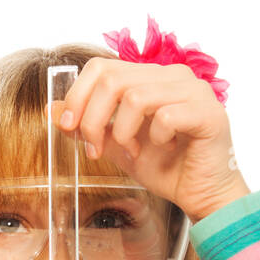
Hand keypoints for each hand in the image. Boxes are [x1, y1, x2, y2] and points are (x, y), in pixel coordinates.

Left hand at [59, 57, 249, 221]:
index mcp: (149, 78)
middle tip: (95, 149)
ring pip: (136, 97)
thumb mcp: (114, 145)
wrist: (199, 192)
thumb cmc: (164, 166)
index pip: (101, 67)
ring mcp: (193, 91)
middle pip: (112, 80)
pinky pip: (167, 117)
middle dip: (92, 120)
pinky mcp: (208, 112)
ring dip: (123, 133)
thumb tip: (51, 109)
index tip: (69, 128)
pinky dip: (154, 138)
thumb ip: (88, 126)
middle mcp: (172, 76)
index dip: (77, 96)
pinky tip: (162, 149)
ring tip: (132, 151)